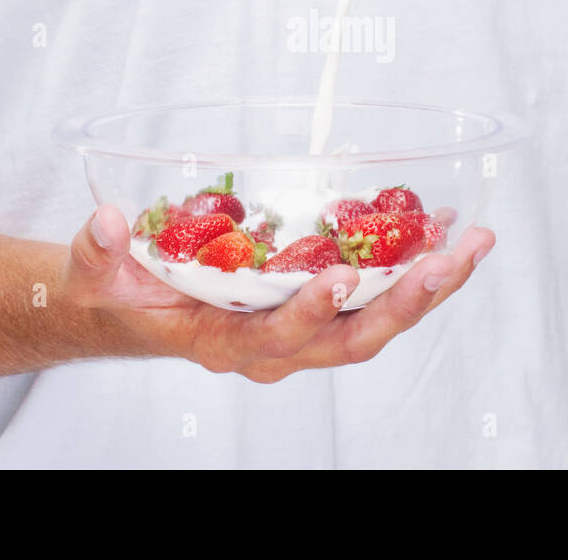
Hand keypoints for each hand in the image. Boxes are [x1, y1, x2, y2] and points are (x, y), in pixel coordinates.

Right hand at [61, 205, 494, 382]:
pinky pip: (374, 299)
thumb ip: (99, 252)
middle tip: (448, 261)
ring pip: (376, 321)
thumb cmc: (118, 292)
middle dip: (404, 304)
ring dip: (428, 287)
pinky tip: (446, 234)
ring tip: (472, 244)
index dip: (309, 313)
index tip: (339, 278)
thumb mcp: (95, 273)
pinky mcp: (315, 306)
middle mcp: (273, 344)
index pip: (275, 338)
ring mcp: (301, 329)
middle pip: (352, 339)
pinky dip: (414, 271)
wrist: (128, 308)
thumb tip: (106, 221)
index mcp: (222, 341)